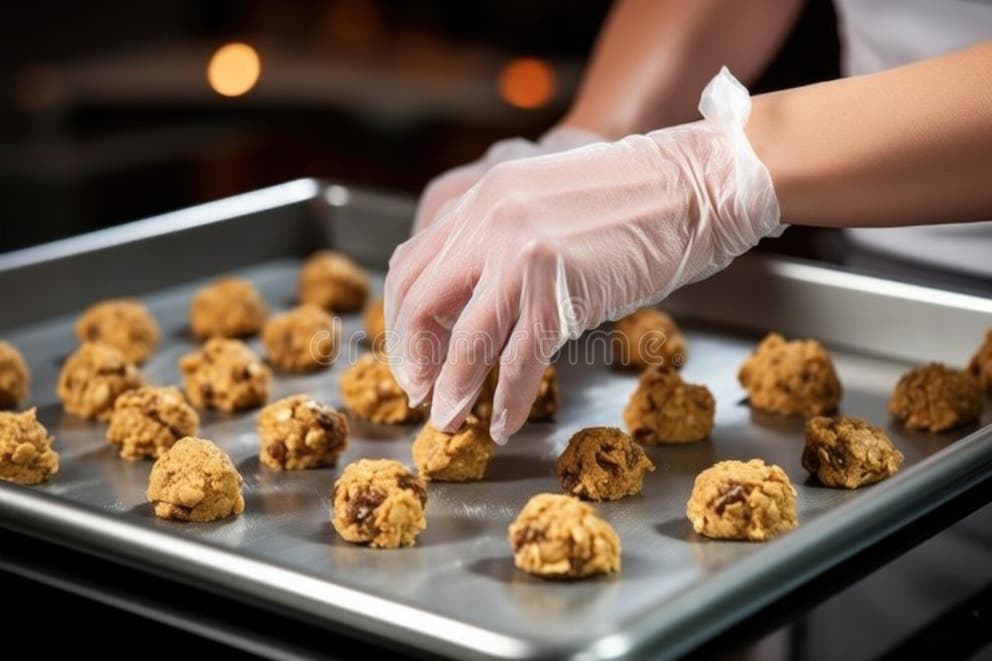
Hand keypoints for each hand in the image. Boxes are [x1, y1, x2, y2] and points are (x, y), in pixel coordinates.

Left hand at [386, 68, 782, 442]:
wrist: (696, 185)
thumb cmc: (634, 201)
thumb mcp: (545, 205)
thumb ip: (501, 242)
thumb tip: (474, 304)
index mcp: (481, 198)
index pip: (413, 265)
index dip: (403, 320)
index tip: (411, 354)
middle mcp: (489, 220)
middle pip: (423, 302)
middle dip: (414, 357)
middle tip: (418, 394)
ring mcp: (521, 253)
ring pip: (467, 337)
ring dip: (452, 388)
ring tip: (449, 421)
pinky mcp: (559, 288)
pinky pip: (520, 358)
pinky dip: (507, 398)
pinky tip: (503, 422)